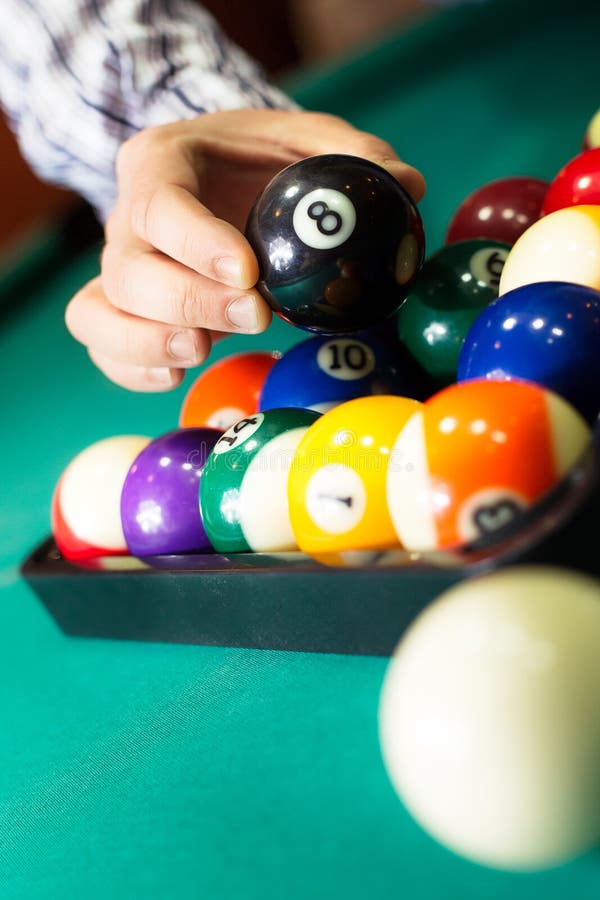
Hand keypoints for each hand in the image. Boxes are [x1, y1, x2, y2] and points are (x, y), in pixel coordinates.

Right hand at [66, 109, 424, 390]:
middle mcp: (128, 218)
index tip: (250, 273)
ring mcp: (122, 268)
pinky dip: (133, 368)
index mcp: (161, 162)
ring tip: (203, 352)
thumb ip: (352, 154)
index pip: (159, 204)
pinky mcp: (125, 309)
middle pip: (127, 269)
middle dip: (188, 301)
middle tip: (256, 316)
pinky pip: (105, 347)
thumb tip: (408, 185)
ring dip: (149, 343)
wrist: (219, 173)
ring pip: (98, 313)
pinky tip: (178, 374)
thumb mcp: (307, 137)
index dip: (197, 244)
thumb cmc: (262, 157)